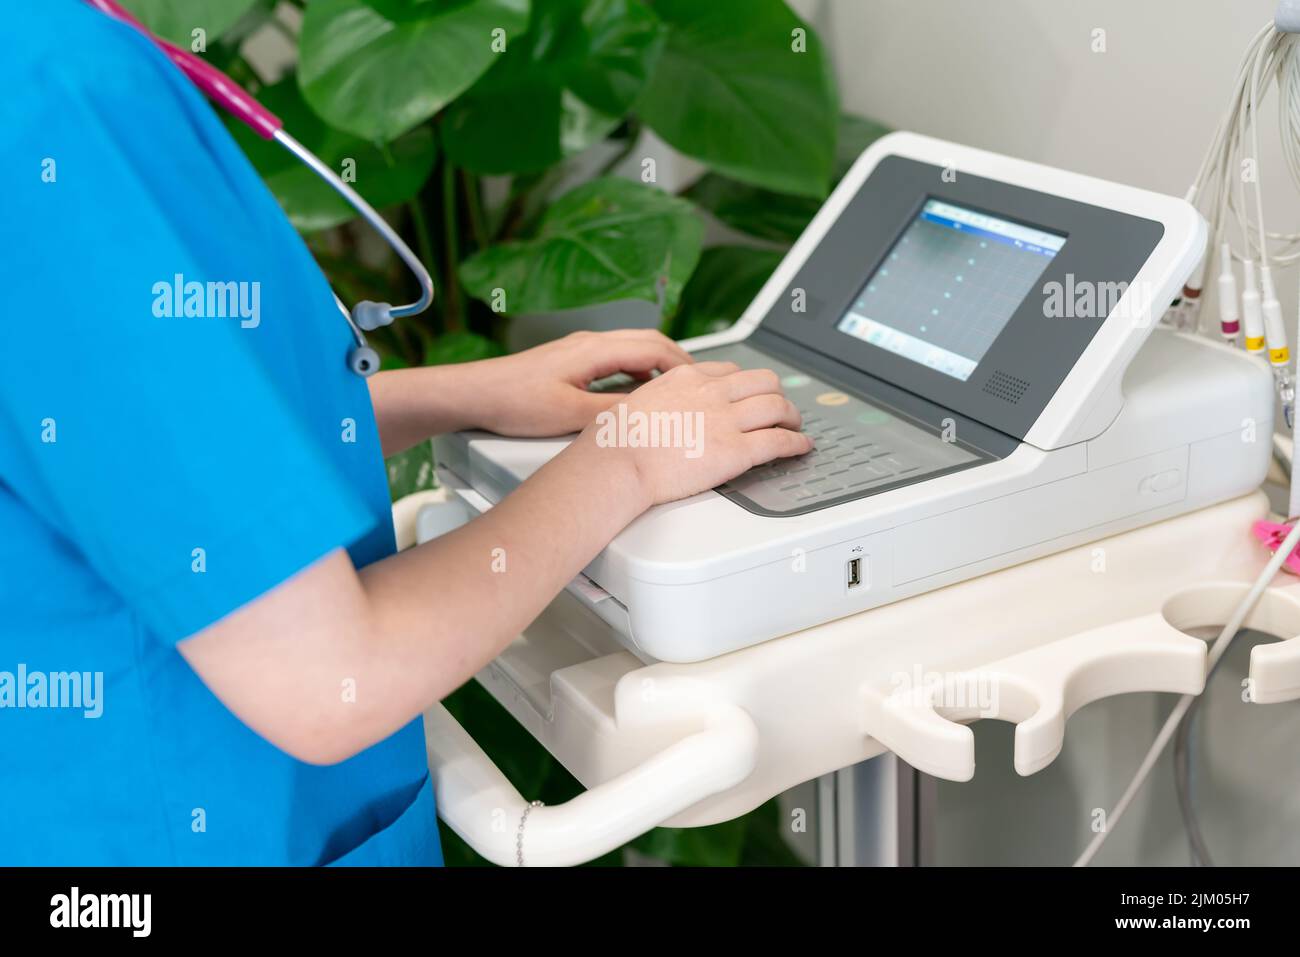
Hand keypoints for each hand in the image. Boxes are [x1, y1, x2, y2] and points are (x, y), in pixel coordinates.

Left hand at [463, 329, 694, 436]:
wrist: (476, 394)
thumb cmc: (514, 401)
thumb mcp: (570, 416)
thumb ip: (613, 413)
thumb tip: (648, 415)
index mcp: (594, 350)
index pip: (654, 347)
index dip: (683, 364)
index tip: (702, 381)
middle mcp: (589, 342)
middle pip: (648, 341)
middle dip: (677, 360)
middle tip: (696, 383)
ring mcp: (579, 349)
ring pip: (632, 347)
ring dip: (656, 364)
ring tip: (673, 389)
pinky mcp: (570, 360)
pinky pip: (615, 357)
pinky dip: (635, 370)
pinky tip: (635, 391)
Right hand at [566, 360, 812, 507]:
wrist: (617, 462)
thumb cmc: (616, 440)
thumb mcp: (638, 401)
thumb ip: (661, 401)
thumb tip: (662, 411)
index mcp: (687, 377)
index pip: (731, 372)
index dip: (747, 385)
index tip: (750, 394)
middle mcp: (712, 392)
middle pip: (763, 382)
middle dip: (776, 394)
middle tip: (780, 408)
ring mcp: (727, 420)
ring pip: (777, 407)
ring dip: (792, 416)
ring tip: (794, 425)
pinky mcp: (736, 451)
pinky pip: (779, 441)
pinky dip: (796, 443)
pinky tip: (801, 446)